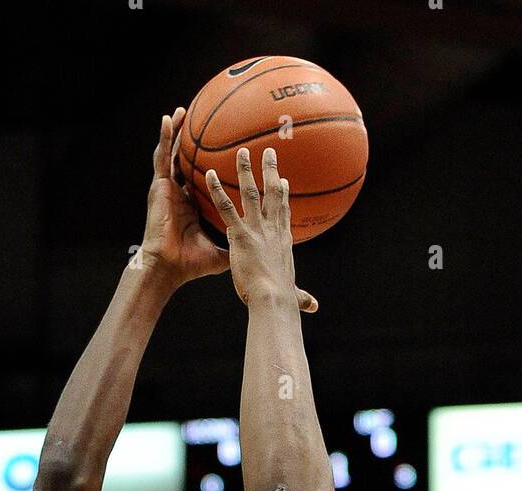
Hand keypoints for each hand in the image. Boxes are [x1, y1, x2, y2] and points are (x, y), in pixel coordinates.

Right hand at [138, 109, 229, 285]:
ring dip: (179, 133)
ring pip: (175, 155)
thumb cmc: (191, 265)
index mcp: (195, 208)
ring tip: (184, 111)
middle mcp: (182, 196)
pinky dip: (164, 137)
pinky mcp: (159, 187)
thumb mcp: (222, 254)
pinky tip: (168, 119)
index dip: (217, 169)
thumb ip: (240, 245)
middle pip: (192, 164)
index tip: (234, 156)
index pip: (208, 183)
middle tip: (210, 126)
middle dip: (200, 145)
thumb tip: (262, 250)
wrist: (168, 268)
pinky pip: (162, 157)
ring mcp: (170, 190)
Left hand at [205, 147, 317, 312]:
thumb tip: (313, 307)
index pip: (283, 213)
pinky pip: (226, 208)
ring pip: (251, 193)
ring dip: (245, 170)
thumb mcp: (293, 294)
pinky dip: (217, 190)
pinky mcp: (239, 235)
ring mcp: (256, 229)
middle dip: (270, 171)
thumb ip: (300, 297)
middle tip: (268, 152)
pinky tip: (209, 174)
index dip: (283, 196)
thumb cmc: (281, 300)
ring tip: (240, 152)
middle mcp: (272, 229)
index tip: (283, 181)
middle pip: (273, 194)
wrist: (273, 299)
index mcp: (283, 241)